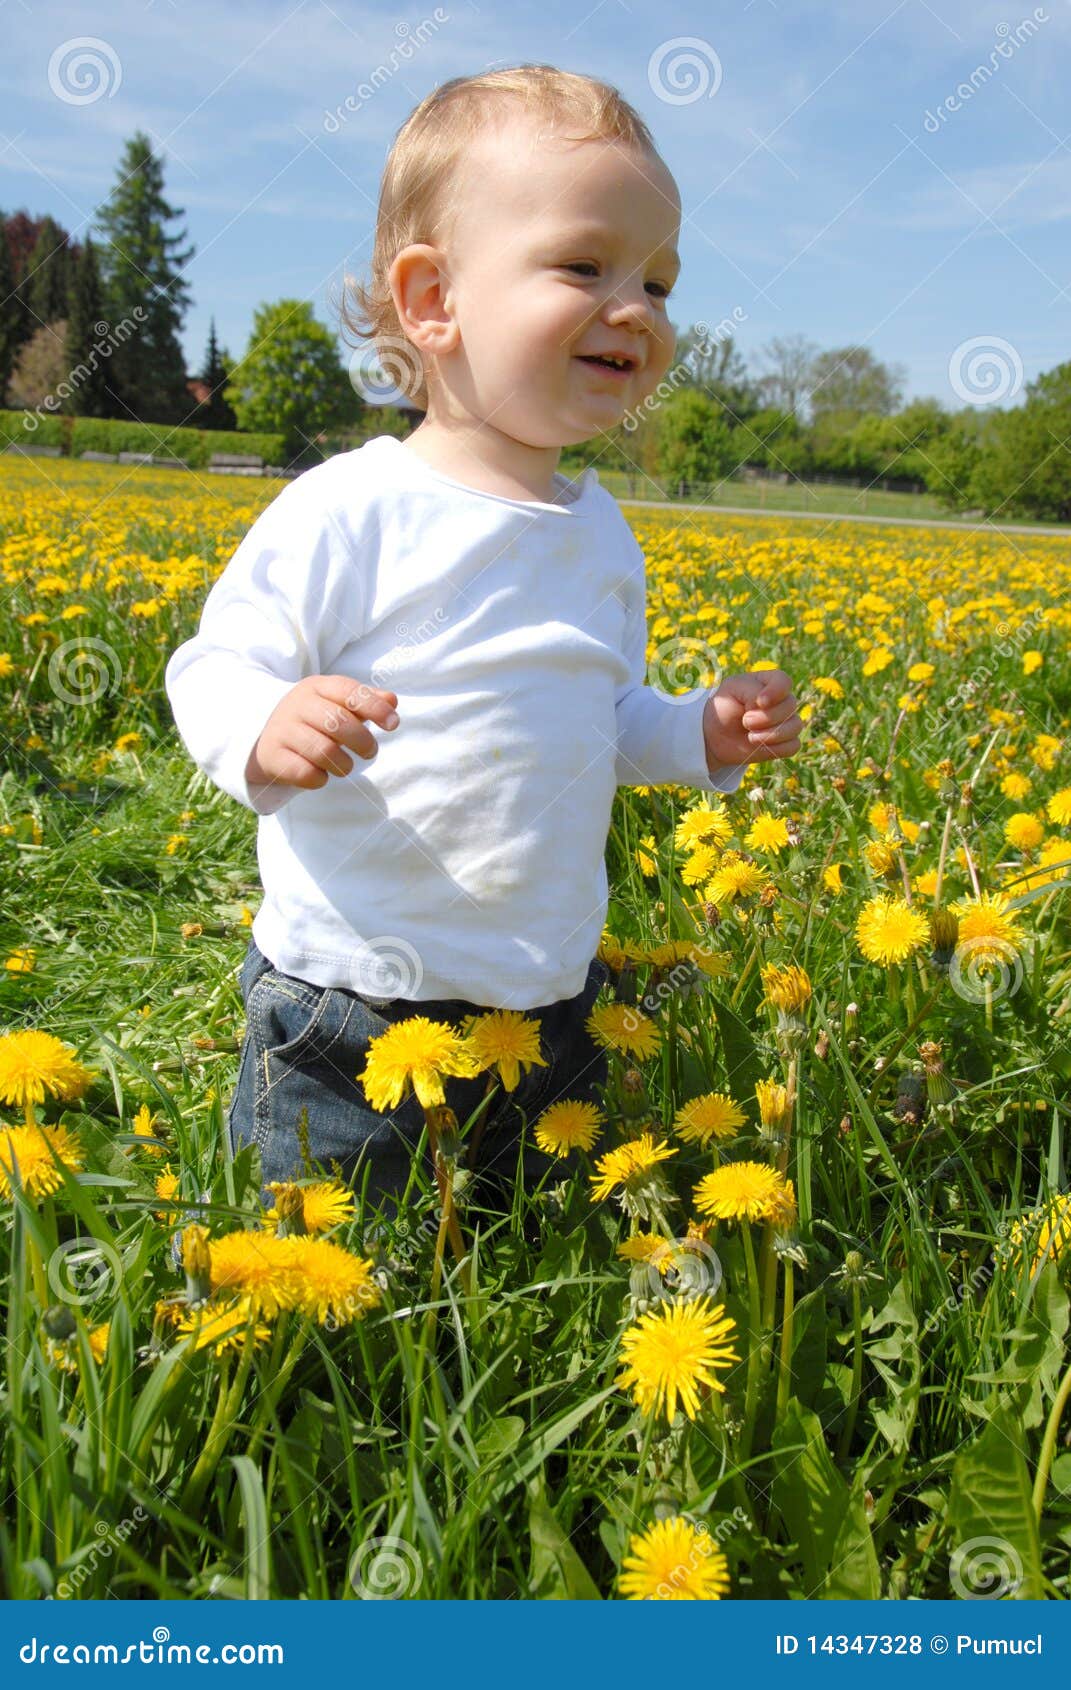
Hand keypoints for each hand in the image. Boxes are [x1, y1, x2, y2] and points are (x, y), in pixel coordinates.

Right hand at [244, 674, 399, 792]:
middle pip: (339, 722)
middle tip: (370, 752)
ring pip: (325, 752)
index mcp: (316, 687)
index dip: (375, 708)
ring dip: (344, 765)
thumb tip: (392, 701)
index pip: (349, 691)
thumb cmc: (314, 721)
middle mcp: (297, 705)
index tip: (393, 724)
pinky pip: (306, 773)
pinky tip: (321, 774)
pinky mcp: (273, 757)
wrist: (266, 740)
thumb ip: (366, 702)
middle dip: (363, 742)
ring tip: (345, 766)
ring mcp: (282, 730)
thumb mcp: (337, 704)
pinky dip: (320, 779)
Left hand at [702, 669, 803, 773]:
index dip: (775, 692)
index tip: (760, 702)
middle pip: (790, 706)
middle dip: (766, 717)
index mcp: (769, 682)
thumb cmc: (725, 707)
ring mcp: (786, 721)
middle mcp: (782, 700)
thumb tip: (767, 705)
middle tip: (745, 721)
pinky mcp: (786, 742)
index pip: (784, 681)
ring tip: (750, 736)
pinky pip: (793, 746)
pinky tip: (759, 746)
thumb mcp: (732, 690)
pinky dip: (776, 749)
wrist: (716, 735)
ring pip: (795, 726)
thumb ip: (752, 691)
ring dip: (770, 735)